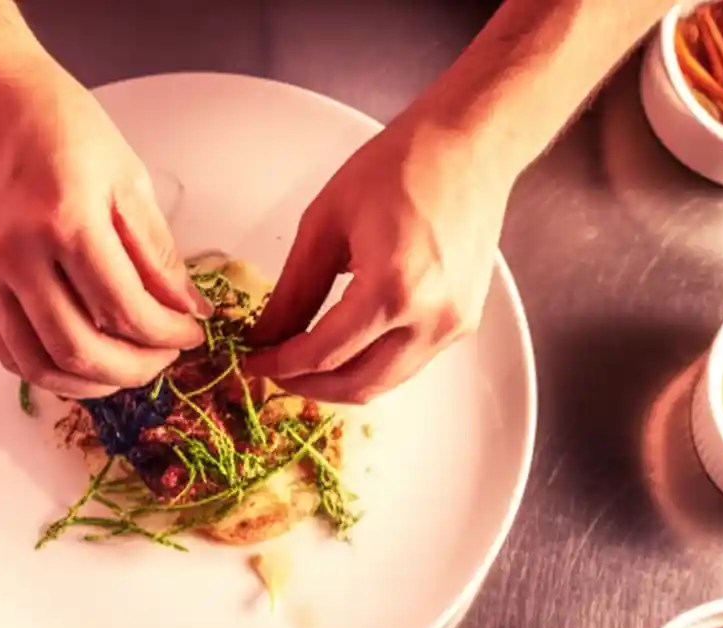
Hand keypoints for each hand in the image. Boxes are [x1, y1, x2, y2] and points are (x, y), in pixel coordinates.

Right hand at [0, 62, 209, 397]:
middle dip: (135, 369)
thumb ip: (156, 250)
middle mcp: (17, 253)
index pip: (125, 310)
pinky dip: (45, 369)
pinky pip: (5, 349)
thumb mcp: (125, 175)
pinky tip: (75, 363)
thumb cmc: (50, 118)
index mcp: (65, 220)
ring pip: (38, 363)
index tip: (189, 332)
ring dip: (90, 382)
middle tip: (163, 358)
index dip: (167, 334)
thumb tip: (184, 304)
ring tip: (123, 369)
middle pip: (80, 350)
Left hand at [246, 110, 514, 403]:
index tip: (252, 362)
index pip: (324, 354)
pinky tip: (344, 344)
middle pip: (357, 385)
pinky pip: (408, 362)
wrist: (469, 146)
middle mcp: (430, 319)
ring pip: (385, 383)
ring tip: (303, 362)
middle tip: (273, 370)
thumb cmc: (399, 167)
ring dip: (339, 382)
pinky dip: (370, 364)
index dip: (280, 365)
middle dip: (307, 386)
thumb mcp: (326, 223)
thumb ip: (293, 289)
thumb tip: (266, 334)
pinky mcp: (464, 322)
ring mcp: (453, 326)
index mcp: (392, 290)